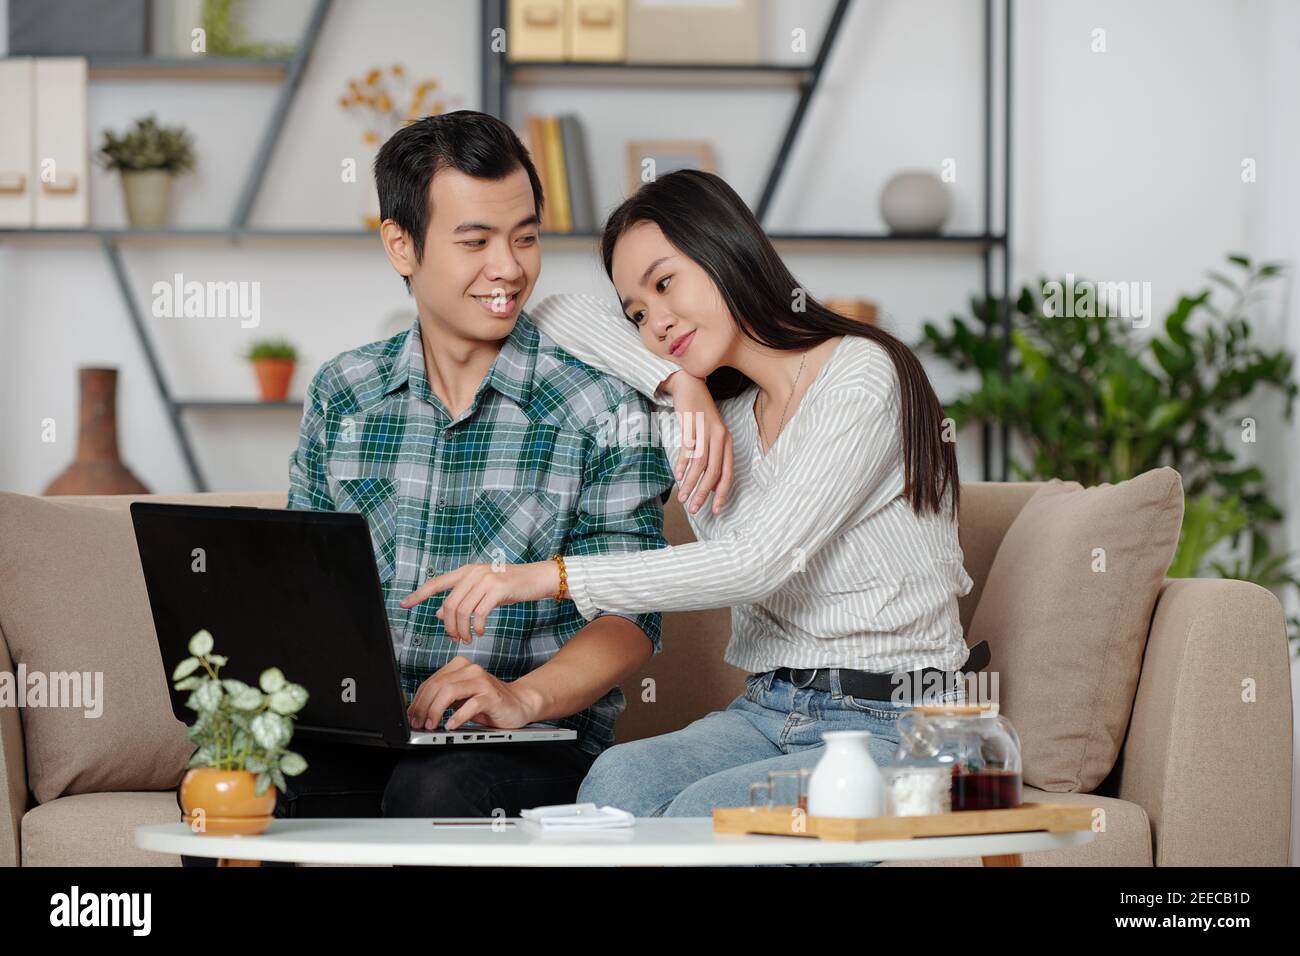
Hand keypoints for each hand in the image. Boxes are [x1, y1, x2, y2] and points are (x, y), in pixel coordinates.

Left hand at [399, 560, 558, 643]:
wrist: (537, 578)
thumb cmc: (510, 585)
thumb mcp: (482, 591)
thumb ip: (462, 600)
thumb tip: (439, 614)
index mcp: (465, 571)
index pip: (436, 583)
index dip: (418, 595)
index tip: (404, 604)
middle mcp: (472, 573)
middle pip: (449, 604)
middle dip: (449, 626)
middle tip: (455, 639)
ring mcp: (485, 579)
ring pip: (462, 611)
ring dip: (462, 630)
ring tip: (467, 639)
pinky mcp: (498, 588)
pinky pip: (479, 613)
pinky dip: (476, 626)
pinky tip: (479, 632)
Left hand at [405, 656, 542, 731]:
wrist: (519, 704)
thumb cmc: (488, 702)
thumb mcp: (461, 699)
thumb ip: (443, 699)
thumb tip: (417, 712)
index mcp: (459, 667)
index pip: (431, 682)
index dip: (417, 701)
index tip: (410, 717)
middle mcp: (470, 670)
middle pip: (437, 685)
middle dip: (423, 707)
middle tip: (418, 724)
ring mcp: (481, 681)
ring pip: (450, 692)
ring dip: (436, 711)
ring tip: (431, 725)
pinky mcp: (492, 695)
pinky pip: (471, 705)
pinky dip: (458, 717)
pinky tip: (450, 726)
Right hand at [662, 371, 733, 514]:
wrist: (689, 384)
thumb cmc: (699, 413)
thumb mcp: (710, 435)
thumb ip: (712, 457)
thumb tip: (709, 486)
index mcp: (728, 442)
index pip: (728, 473)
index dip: (722, 493)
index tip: (716, 510)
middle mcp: (721, 437)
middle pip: (714, 472)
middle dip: (703, 494)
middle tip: (694, 509)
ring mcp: (706, 430)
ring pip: (700, 464)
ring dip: (690, 484)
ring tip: (682, 498)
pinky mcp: (692, 423)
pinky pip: (688, 449)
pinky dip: (683, 465)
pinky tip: (678, 476)